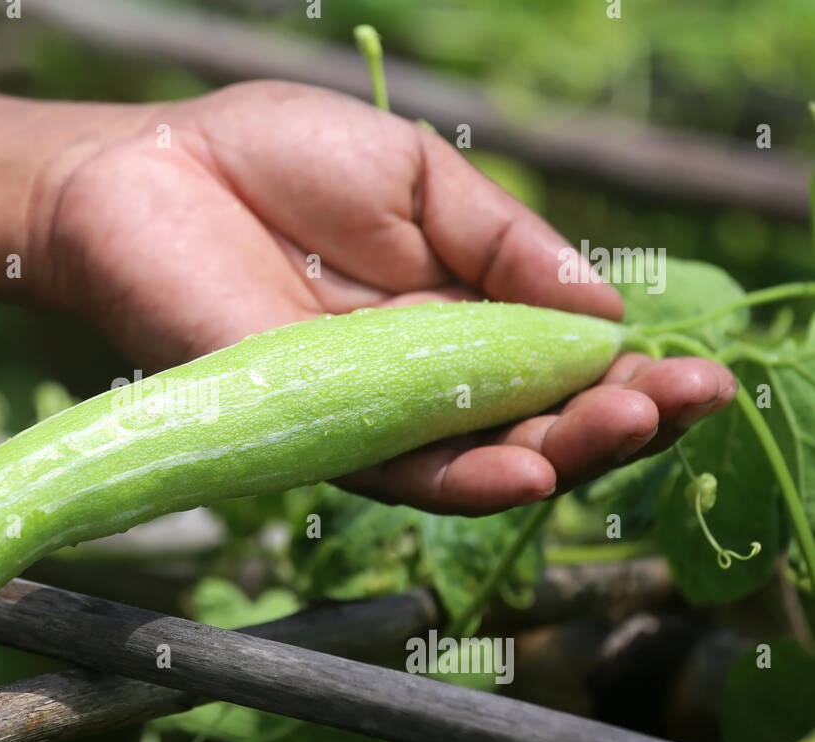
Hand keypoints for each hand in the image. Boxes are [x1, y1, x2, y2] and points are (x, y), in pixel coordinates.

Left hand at [35, 81, 734, 515]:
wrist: (149, 171)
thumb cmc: (274, 162)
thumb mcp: (418, 176)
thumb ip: (504, 241)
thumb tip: (606, 306)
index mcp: (456, 314)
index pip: (558, 366)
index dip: (628, 375)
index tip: (697, 370)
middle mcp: (419, 378)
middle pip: (533, 423)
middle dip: (614, 420)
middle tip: (686, 401)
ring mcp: (365, 412)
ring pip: (477, 459)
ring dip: (560, 453)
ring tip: (633, 425)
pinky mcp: (306, 431)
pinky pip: (392, 470)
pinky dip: (461, 476)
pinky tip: (526, 471)